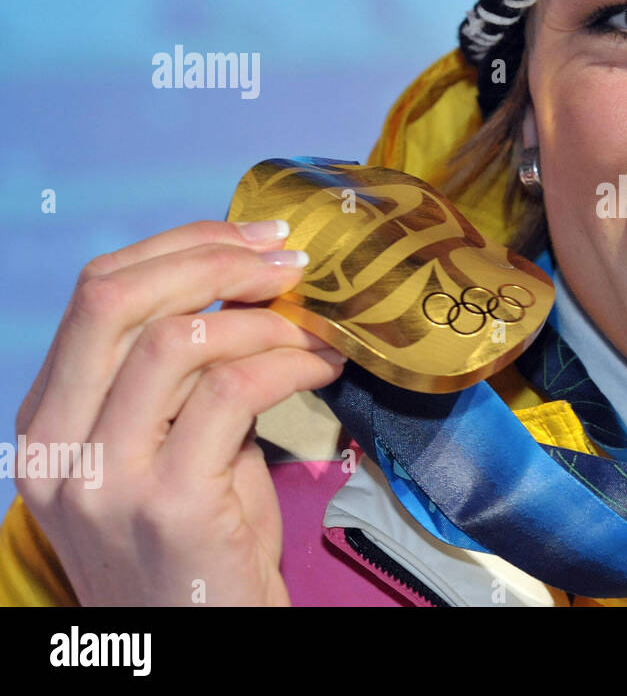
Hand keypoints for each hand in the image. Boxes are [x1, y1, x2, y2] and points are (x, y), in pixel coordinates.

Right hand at [15, 220, 345, 605]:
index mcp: (49, 422)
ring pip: (176, 340)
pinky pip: (232, 393)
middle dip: (215, 258)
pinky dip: (289, 363)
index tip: (253, 237)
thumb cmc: (199, 546)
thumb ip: (184, 376)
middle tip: (286, 262)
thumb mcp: (168, 450)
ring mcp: (104, 480)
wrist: (202, 644)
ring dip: (265, 319)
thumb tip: (250, 286)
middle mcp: (57, 447)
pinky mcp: (168, 506)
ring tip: (313, 331)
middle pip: (115, 298)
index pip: (98, 293)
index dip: (183, 246)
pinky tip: (323, 369)